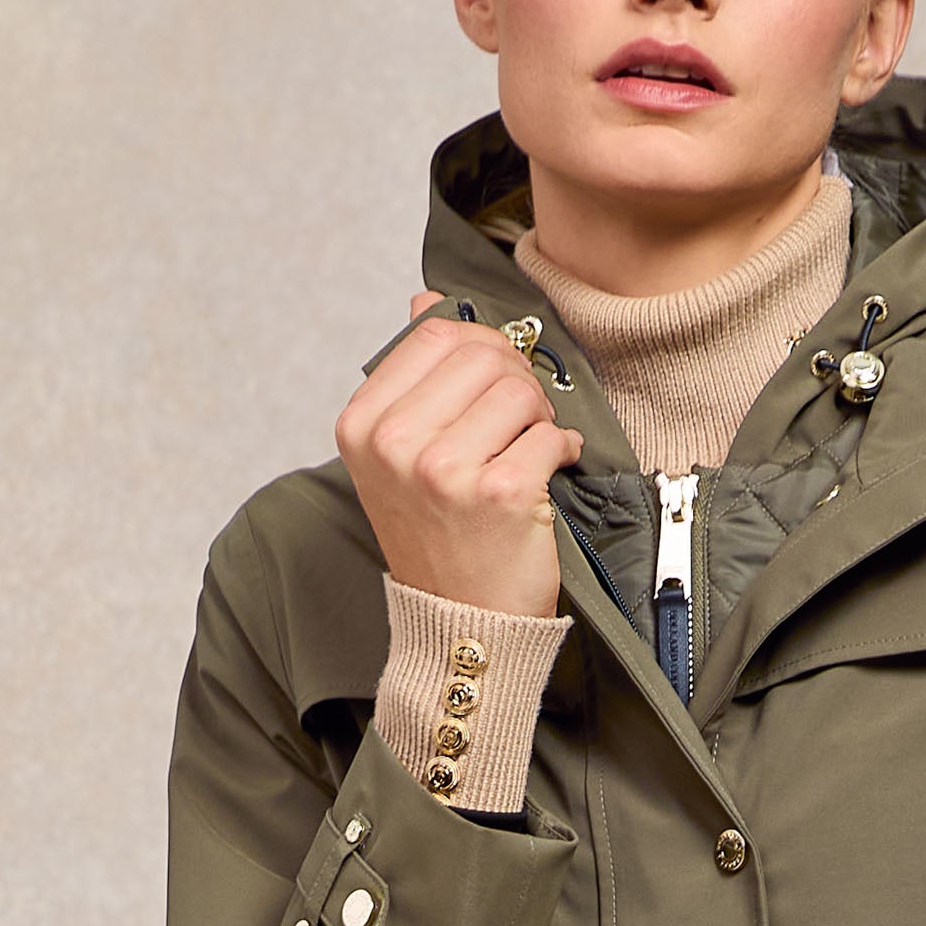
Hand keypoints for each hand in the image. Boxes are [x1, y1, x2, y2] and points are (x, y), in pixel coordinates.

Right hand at [336, 297, 581, 615]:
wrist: (460, 623)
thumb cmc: (437, 536)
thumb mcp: (399, 455)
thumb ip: (412, 376)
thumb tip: (423, 301)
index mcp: (363, 425)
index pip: (434, 334)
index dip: (479, 347)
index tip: (491, 382)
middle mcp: (395, 444)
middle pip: (481, 353)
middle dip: (515, 378)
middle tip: (520, 418)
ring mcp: (444, 469)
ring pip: (519, 389)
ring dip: (539, 416)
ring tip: (528, 449)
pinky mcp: (498, 493)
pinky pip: (550, 435)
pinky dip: (562, 450)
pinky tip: (546, 474)